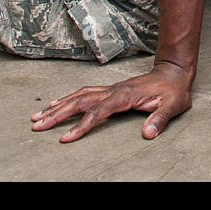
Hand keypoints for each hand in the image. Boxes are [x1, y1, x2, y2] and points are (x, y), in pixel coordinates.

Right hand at [31, 61, 192, 142]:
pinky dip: (67, 98)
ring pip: (78, 96)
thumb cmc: (174, 90)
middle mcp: (113, 90)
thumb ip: (160, 119)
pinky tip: (55, 103)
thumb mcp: (173, 105)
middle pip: (79, 102)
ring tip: (37, 116)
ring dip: (57, 106)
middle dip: (57, 114)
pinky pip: (84, 93)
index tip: (65, 138)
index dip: (81, 125)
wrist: (174, 71)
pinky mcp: (110, 90)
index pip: (97, 112)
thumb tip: (148, 134)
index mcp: (125, 96)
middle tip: (36, 125)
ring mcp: (110, 89)